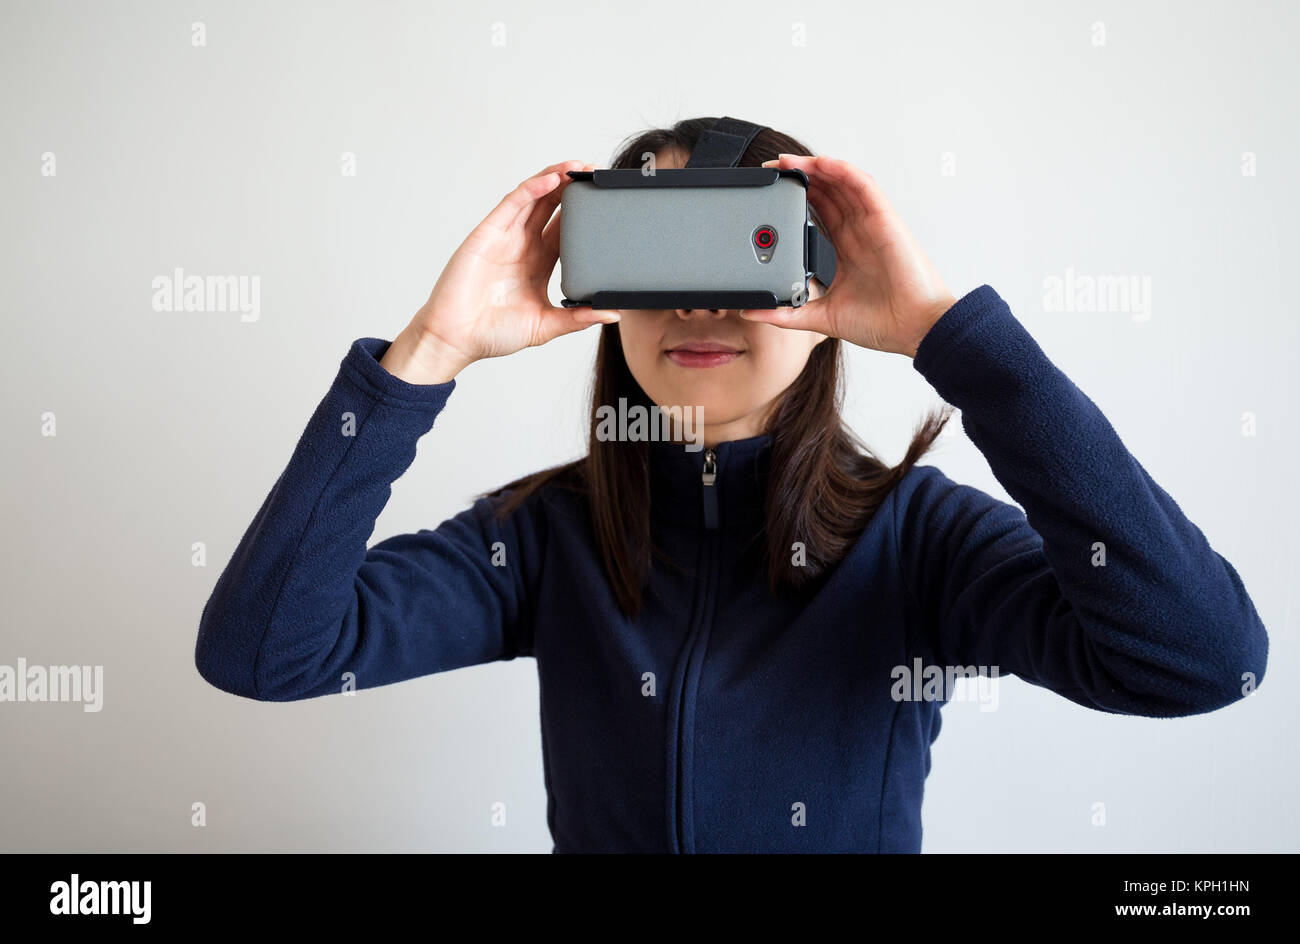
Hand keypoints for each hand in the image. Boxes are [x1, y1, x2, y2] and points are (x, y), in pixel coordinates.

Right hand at [380, 160, 618, 383]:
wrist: (456, 339)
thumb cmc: (494, 334)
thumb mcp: (546, 325)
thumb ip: (578, 318)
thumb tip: (613, 313)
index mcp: (540, 262)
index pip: (567, 229)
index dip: (586, 213)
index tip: (607, 201)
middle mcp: (524, 244)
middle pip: (553, 206)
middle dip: (574, 188)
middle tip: (596, 172)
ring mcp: (506, 236)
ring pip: (535, 197)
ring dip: (556, 178)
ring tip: (579, 166)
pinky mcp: (489, 233)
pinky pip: (513, 203)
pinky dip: (533, 188)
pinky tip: (552, 179)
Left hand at [739, 154, 955, 357]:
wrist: (914, 330)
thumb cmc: (881, 323)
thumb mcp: (821, 317)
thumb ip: (787, 313)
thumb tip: (754, 312)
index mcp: (844, 250)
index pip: (817, 213)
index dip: (794, 199)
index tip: (769, 193)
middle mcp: (857, 232)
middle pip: (826, 193)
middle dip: (799, 177)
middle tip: (771, 170)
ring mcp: (871, 224)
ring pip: (841, 183)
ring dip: (815, 168)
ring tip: (787, 161)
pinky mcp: (885, 220)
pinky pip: (863, 186)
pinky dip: (843, 171)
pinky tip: (822, 163)